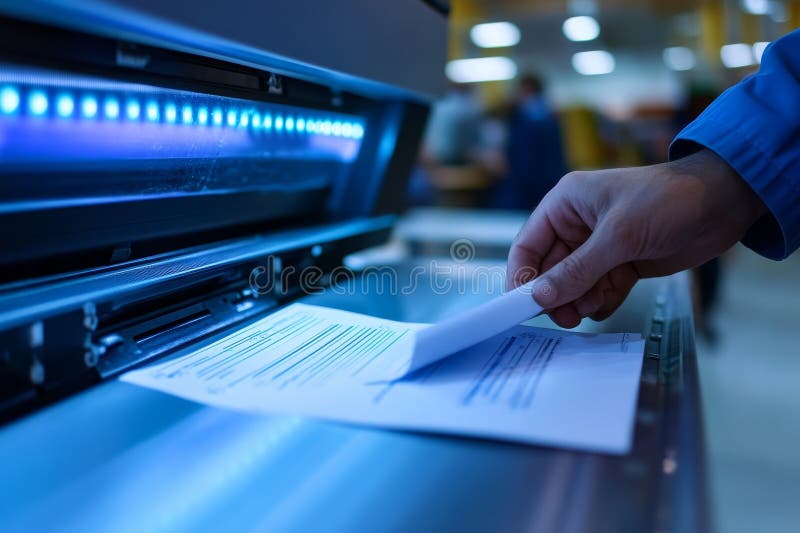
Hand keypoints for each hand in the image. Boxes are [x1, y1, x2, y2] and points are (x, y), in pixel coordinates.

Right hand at [507, 149, 766, 327]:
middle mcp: (576, 226)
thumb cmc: (668, 200)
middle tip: (566, 316)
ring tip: (596, 302)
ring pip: (572, 285)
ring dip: (580, 299)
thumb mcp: (618, 236)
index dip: (522, 277)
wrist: (724, 204)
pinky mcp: (620, 264)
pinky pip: (597, 291)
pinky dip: (601, 300)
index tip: (521, 306)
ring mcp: (599, 247)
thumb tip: (540, 298)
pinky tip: (613, 298)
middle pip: (548, 271)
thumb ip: (577, 270)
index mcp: (565, 205)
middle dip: (556, 294)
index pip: (528, 245)